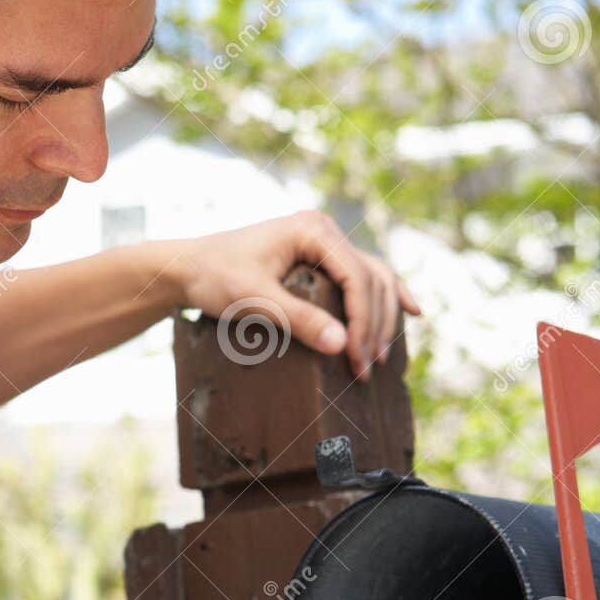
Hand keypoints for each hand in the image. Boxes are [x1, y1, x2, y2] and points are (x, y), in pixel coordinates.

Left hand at [172, 212, 420, 382]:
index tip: (357, 359)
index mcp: (312, 229)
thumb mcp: (253, 300)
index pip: (356, 277)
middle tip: (366, 370)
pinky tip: (412, 311)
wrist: (187, 267)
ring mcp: (323, 242)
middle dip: (373, 327)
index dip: (363, 322)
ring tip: (379, 358)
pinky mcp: (318, 258)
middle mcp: (324, 230)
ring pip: (372, 279)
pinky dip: (385, 295)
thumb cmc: (214, 278)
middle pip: (370, 279)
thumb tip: (343, 344)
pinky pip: (362, 275)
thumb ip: (298, 320)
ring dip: (381, 318)